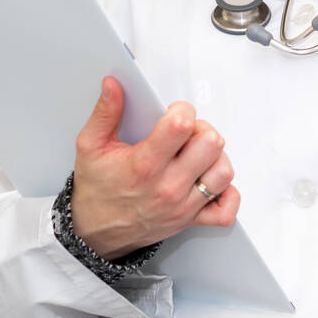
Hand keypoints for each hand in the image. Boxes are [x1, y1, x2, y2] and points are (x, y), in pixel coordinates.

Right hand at [70, 76, 239, 259]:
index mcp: (144, 164)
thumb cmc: (97, 190)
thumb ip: (104, 112)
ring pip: (223, 172)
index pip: (181, 126)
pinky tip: (210, 180)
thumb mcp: (91, 146)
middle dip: (200, 130)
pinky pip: (226, 210)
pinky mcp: (192, 220)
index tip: (174, 112)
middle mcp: (168, 186)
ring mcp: (183, 205)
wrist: (95, 232)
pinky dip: (226, 194)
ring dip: (215, 157)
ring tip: (197, 154)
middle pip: (210, 144)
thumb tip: (113, 86)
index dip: (182, 110)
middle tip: (186, 133)